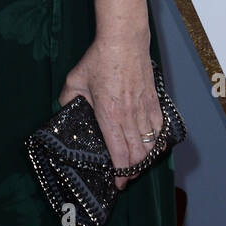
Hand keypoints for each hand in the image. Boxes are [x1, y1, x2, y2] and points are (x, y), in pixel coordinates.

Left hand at [59, 40, 161, 190]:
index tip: (117, 183)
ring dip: (144, 160)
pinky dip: (157, 144)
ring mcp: (144, 110)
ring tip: (136, 166)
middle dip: (132, 172)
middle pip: (137, 155)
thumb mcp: (75, 80)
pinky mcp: (154, 102)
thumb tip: (66, 113)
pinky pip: (159, 131)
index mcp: (109, 114)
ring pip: (150, 146)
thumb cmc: (99, 59)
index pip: (118, 153)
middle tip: (124, 178)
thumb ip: (69, 100)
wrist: (124, 41)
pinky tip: (151, 148)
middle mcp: (129, 116)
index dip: (119, 173)